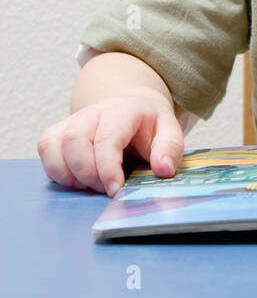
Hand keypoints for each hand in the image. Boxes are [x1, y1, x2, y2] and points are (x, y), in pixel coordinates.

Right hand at [37, 89, 184, 197]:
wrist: (132, 107)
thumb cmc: (148, 125)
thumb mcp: (169, 131)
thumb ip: (170, 149)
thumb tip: (163, 170)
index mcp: (122, 111)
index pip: (107, 137)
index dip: (107, 167)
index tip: (116, 190)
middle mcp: (92, 113)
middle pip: (75, 141)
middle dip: (87, 173)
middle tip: (105, 189)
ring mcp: (72, 121)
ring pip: (54, 146)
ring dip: (70, 175)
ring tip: (92, 185)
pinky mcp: (58, 132)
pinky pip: (46, 150)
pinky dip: (57, 171)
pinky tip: (78, 178)